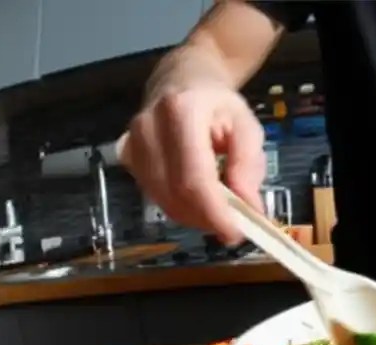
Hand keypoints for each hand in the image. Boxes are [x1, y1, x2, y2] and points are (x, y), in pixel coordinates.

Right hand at [123, 83, 264, 243]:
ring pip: (162, 200)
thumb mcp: (247, 125)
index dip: (214, 212)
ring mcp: (131, 143)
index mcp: (181, 112)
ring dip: (193, 216)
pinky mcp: (127, 157)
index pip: (193, 178)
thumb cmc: (218, 103)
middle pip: (175, 194)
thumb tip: (248, 207)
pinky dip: (179, 207)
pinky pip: (154, 195)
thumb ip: (248, 165)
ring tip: (218, 210)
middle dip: (206, 219)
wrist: (182, 79)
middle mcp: (148, 128)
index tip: (235, 234)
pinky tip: (197, 198)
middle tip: (233, 225)